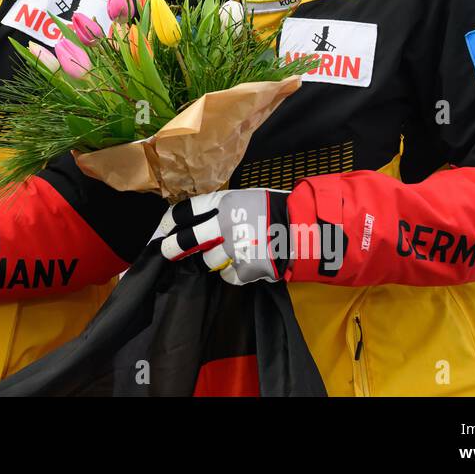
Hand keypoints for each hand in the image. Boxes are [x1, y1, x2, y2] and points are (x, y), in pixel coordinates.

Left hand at [156, 189, 291, 284]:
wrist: (307, 231)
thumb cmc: (280, 209)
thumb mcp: (250, 197)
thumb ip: (227, 207)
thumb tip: (206, 218)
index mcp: (225, 203)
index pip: (188, 211)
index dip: (173, 220)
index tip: (166, 226)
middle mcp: (225, 225)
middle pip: (188, 239)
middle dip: (173, 246)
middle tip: (167, 251)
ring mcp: (234, 249)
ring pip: (208, 261)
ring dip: (213, 260)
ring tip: (227, 255)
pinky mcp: (245, 270)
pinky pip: (229, 276)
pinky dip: (234, 273)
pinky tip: (244, 265)